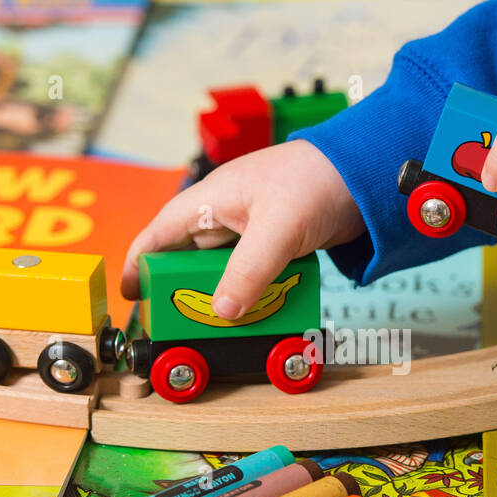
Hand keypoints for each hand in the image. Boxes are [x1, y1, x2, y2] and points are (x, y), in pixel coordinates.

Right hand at [123, 141, 364, 319]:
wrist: (366, 172)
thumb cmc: (316, 179)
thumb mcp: (277, 229)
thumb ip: (249, 271)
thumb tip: (223, 311)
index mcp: (209, 200)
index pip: (158, 235)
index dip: (139, 266)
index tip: (131, 296)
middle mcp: (223, 214)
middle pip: (187, 260)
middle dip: (182, 291)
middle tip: (181, 323)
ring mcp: (249, 230)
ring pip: (221, 271)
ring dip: (222, 296)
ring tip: (220, 325)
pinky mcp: (273, 243)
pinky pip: (251, 274)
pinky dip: (251, 293)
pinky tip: (256, 311)